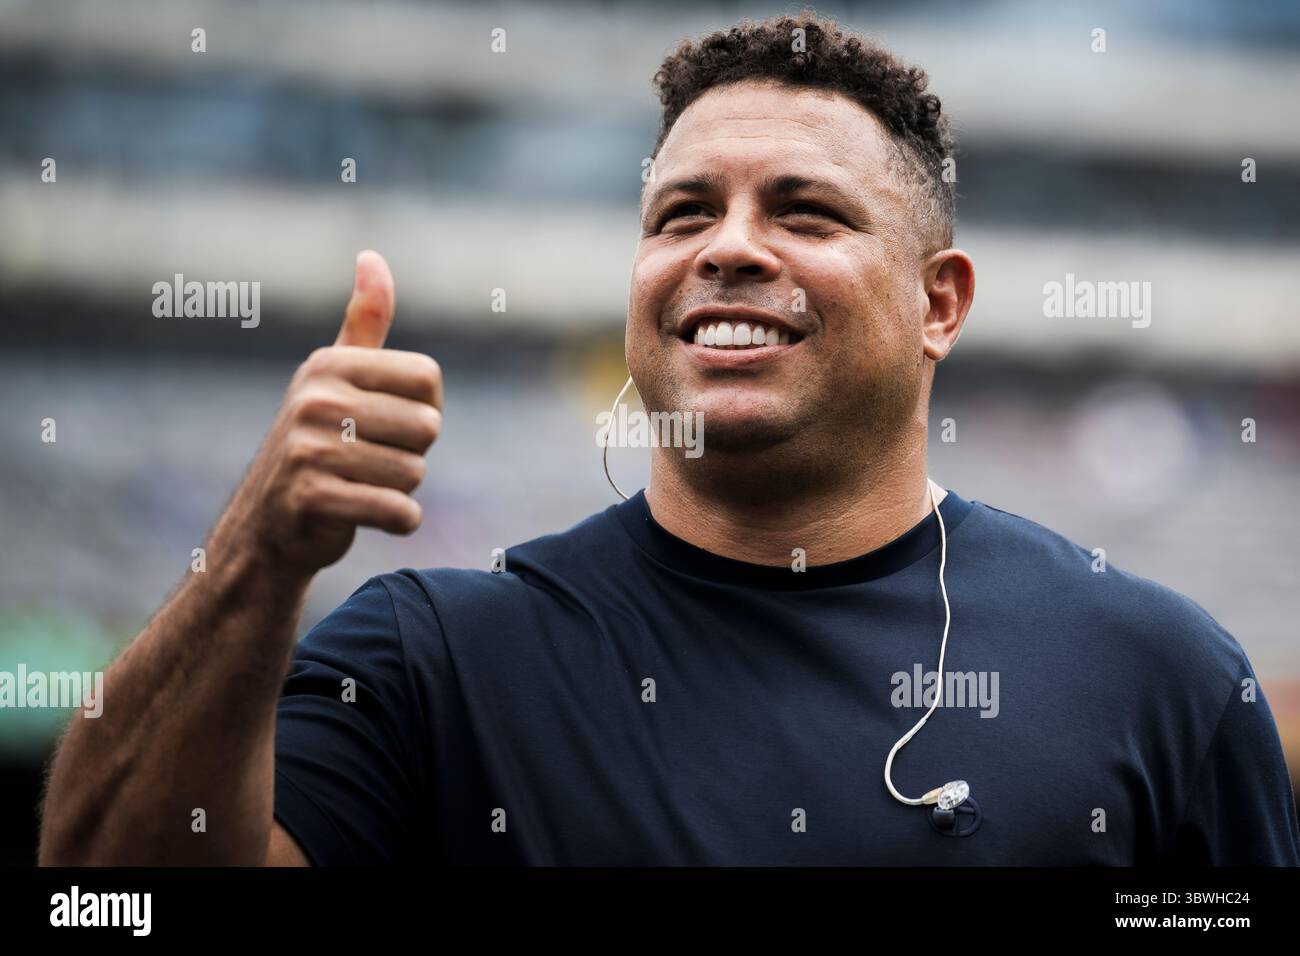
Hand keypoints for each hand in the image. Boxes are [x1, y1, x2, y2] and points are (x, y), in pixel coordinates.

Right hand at [214, 250, 442, 579]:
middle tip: (368, 462)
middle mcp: (316, 400)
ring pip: (416, 472)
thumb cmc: (317, 447)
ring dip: (401, 490)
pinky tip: (369, 515)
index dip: (423, 409)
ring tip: (360, 486)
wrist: (267, 529)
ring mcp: (310, 449)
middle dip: (411, 453)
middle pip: (427, 427)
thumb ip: (362, 322)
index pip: (428, 380)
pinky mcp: (314, 499)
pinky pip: (399, 511)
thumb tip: (372, 256)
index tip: (385, 424)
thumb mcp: (334, 379)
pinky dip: (398, 521)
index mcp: (329, 365)